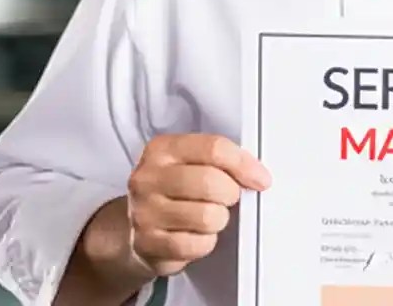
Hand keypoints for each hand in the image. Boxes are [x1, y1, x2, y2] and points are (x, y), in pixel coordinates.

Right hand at [127, 134, 270, 276]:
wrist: (132, 229)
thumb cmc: (171, 192)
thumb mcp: (189, 163)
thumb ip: (219, 160)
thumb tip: (256, 174)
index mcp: (163, 149)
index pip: (214, 148)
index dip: (244, 164)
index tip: (259, 178)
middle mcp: (149, 178)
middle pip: (210, 181)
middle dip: (230, 194)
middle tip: (228, 198)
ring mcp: (145, 211)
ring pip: (207, 216)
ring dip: (218, 220)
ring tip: (209, 217)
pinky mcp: (148, 243)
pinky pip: (197, 244)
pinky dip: (205, 242)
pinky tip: (196, 235)